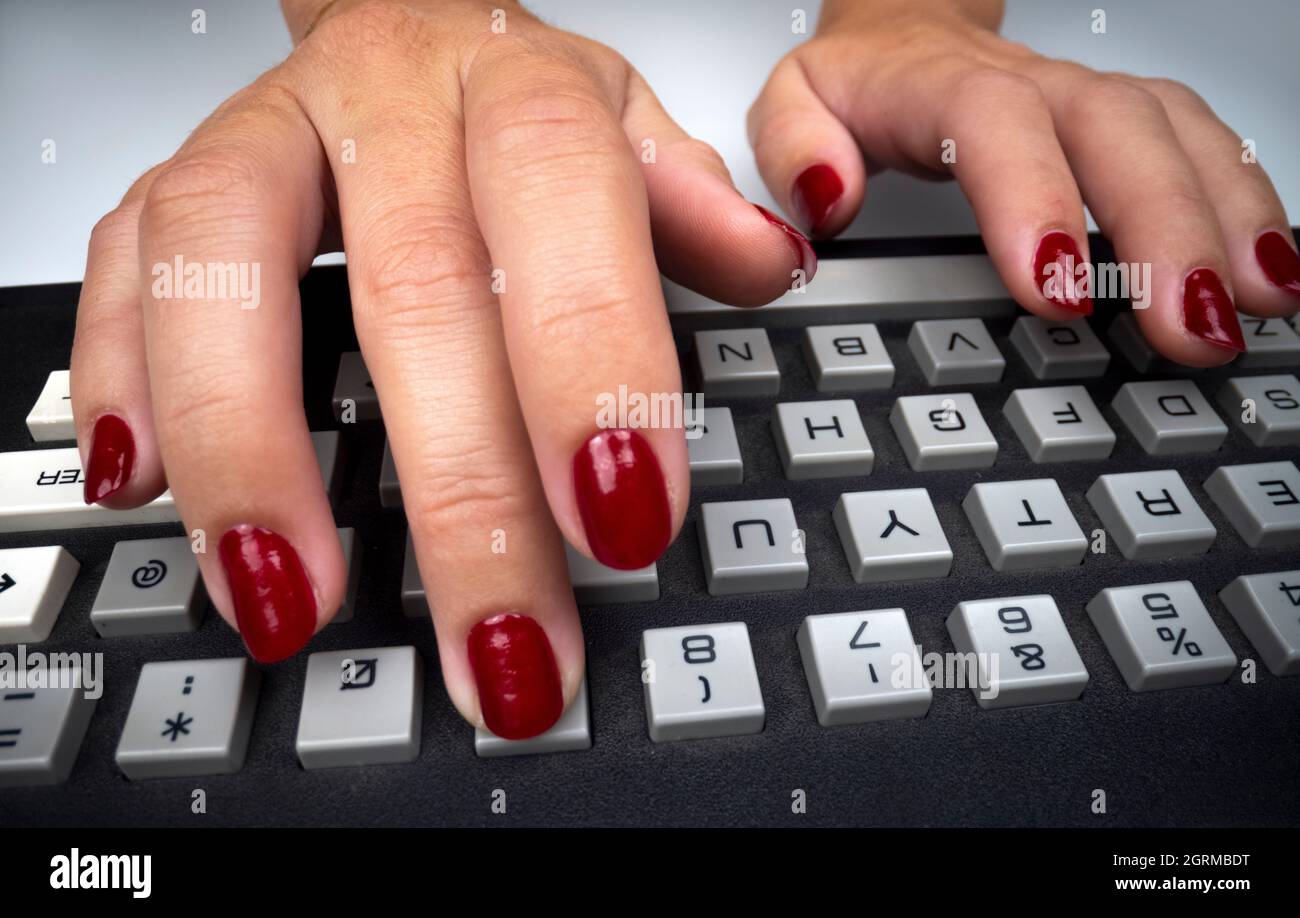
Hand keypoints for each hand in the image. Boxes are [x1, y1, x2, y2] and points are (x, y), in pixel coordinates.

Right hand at [69, 0, 807, 738]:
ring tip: (288, 601)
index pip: (563, 206)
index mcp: (519, 87)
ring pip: (225, 269)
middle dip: (460, 490)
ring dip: (251, 450)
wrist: (404, 26)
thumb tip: (773, 265)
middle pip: (415, 291)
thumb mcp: (629, 133)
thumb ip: (693, 202)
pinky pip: (121, 262)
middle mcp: (387, 104)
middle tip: (504, 643)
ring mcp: (267, 140)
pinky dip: (122, 373)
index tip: (622, 518)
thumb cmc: (520, 109)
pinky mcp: (174, 182)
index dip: (591, 364)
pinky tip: (143, 484)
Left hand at [748, 0, 1299, 363]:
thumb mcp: (796, 101)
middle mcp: (1037, 84)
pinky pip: (1204, 145)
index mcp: (945, 83)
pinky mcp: (1131, 121)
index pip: (996, 124)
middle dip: (1162, 230)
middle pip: (1117, 132)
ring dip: (1228, 218)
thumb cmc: (862, 84)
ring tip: (1261, 301)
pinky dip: (1246, 203)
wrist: (906, 34)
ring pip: (1179, 134)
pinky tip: (1272, 267)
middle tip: (1186, 324)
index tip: (1055, 290)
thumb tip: (824, 196)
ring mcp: (1094, 99)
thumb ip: (796, 144)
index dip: (1034, 200)